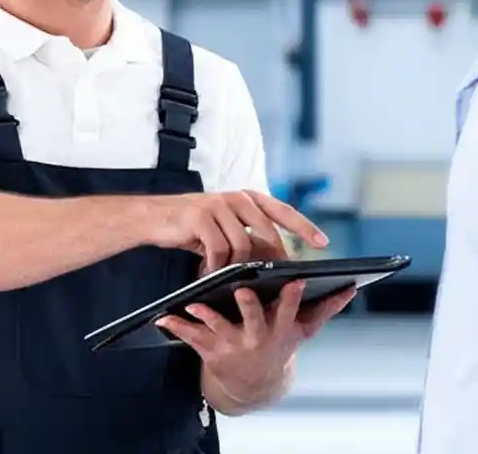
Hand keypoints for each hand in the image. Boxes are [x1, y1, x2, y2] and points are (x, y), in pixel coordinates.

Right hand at [146, 190, 329, 274]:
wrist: (153, 217)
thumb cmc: (192, 226)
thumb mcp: (224, 226)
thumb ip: (248, 234)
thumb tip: (278, 257)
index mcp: (247, 198)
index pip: (283, 211)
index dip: (305, 227)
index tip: (324, 243)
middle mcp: (236, 197)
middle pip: (267, 232)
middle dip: (269, 259)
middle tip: (266, 279)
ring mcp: (219, 204)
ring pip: (242, 245)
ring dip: (233, 266)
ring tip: (220, 274)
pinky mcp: (201, 216)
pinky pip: (219, 250)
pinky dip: (214, 266)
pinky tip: (205, 271)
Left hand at [155, 281, 354, 408]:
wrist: (253, 384)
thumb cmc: (279, 345)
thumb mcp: (303, 331)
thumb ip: (326, 309)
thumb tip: (353, 288)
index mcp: (280, 330)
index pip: (288, 310)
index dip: (292, 297)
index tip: (295, 279)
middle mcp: (257, 338)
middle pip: (254, 320)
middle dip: (249, 306)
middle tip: (244, 290)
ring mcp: (233, 345)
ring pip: (218, 328)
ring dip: (206, 317)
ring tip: (194, 304)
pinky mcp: (210, 351)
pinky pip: (191, 337)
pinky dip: (176, 326)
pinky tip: (163, 317)